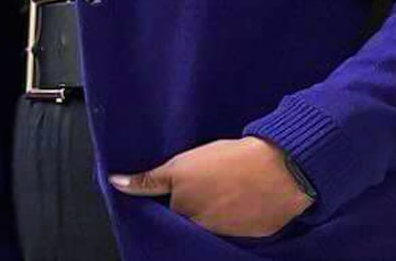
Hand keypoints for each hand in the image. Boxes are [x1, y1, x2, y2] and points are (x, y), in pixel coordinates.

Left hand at [110, 137, 313, 237]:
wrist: (279, 169)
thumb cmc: (228, 161)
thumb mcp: (180, 165)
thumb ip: (148, 180)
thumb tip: (116, 183)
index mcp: (183, 211)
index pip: (168, 212)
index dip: (172, 198)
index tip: (179, 187)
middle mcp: (203, 228)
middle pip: (190, 220)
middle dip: (193, 207)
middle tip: (207, 185)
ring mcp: (229, 234)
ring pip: (213, 225)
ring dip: (215, 212)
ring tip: (225, 189)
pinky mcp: (253, 235)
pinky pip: (238, 228)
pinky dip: (237, 216)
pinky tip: (242, 198)